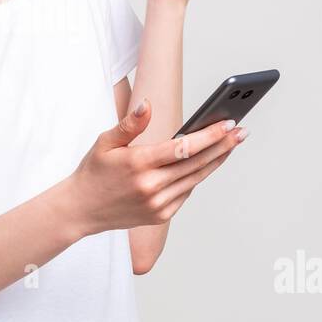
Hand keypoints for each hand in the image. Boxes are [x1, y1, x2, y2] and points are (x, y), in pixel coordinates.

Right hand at [65, 97, 246, 236]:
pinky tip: (206, 164)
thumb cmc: (93, 171)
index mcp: (138, 164)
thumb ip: (130, 124)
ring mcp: (157, 204)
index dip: (209, 135)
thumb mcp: (105, 142)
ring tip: (231, 145)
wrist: (80, 210)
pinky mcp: (159, 216)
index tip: (228, 123)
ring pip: (195, 179)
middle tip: (242, 131)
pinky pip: (186, 193)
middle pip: (197, 163)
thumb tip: (148, 105)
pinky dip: (197, 177)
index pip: (183, 147)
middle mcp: (151, 186)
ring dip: (216, 161)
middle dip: (223, 146)